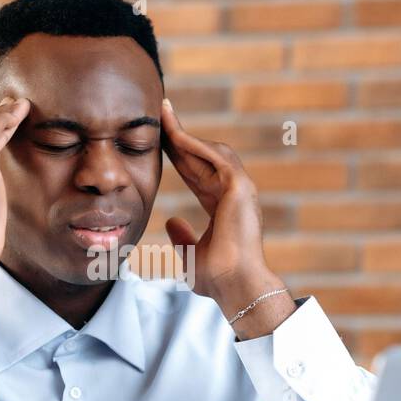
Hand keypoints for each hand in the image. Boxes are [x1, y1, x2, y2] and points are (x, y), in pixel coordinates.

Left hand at [159, 98, 294, 338]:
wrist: (235, 286)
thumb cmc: (218, 278)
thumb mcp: (192, 255)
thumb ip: (182, 238)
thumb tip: (171, 223)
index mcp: (224, 207)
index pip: (197, 173)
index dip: (179, 155)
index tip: (161, 139)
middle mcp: (234, 193)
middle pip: (202, 156)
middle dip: (179, 136)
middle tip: (160, 113)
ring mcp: (240, 188)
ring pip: (209, 151)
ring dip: (185, 134)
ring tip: (164, 116)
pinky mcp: (239, 187)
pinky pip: (214, 157)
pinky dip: (194, 144)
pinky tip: (174, 133)